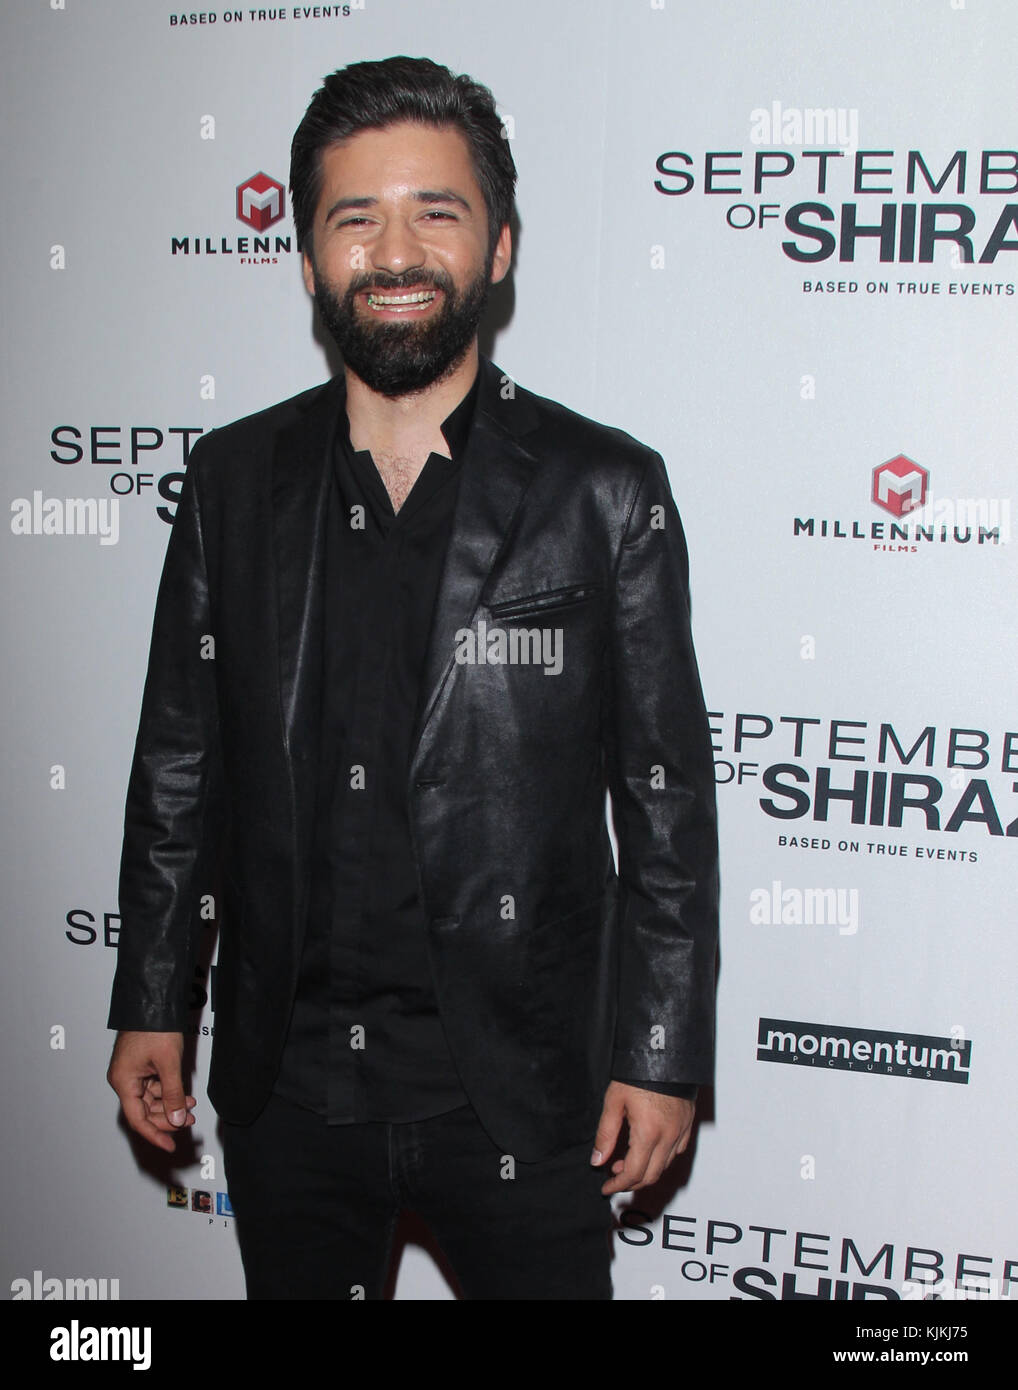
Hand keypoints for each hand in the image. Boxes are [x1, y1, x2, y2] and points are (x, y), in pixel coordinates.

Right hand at [107, 1030, 195, 1152]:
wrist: (154, 1001)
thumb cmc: (155, 1028)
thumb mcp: (169, 1063)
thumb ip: (173, 1094)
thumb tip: (177, 1119)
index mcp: (123, 1081)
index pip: (138, 1118)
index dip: (155, 1134)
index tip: (170, 1145)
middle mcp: (124, 1080)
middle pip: (145, 1110)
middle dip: (168, 1117)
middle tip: (189, 1121)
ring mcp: (132, 1073)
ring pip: (151, 1099)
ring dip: (170, 1105)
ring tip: (191, 1106)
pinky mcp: (141, 1066)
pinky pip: (154, 1087)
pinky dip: (169, 1092)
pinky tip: (184, 1094)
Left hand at [590, 1081, 694, 1195]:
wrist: (663, 1054)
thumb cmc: (637, 1074)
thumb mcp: (614, 1102)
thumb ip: (605, 1135)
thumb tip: (597, 1161)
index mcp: (649, 1133)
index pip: (633, 1173)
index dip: (618, 1185)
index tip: (606, 1187)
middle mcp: (669, 1136)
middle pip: (651, 1175)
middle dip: (631, 1183)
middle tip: (614, 1178)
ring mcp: (681, 1131)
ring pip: (665, 1166)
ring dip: (645, 1171)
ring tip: (625, 1161)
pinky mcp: (688, 1124)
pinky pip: (677, 1151)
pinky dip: (661, 1158)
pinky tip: (648, 1149)